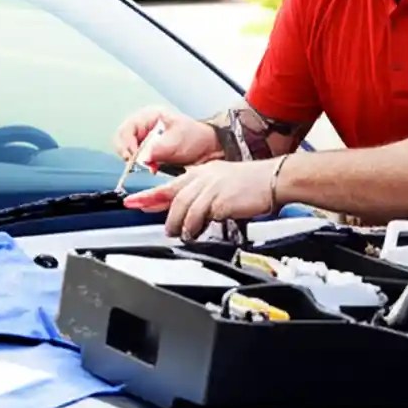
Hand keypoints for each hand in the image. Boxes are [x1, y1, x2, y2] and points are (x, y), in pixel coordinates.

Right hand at [112, 106, 220, 168]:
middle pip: (122, 140)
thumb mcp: (177, 141)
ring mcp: (145, 140)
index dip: (127, 144)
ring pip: (127, 151)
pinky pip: (136, 160)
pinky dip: (141, 166)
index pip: (126, 129)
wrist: (209, 149)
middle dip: (129, 154)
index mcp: (149, 116)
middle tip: (140, 164)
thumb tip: (143, 158)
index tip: (134, 158)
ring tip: (150, 166)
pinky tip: (152, 167)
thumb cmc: (196, 138)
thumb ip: (158, 148)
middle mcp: (143, 126)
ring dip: (135, 161)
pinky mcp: (148, 152)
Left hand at [123, 159, 277, 239]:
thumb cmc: (252, 184)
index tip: (133, 202)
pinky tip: (197, 232)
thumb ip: (203, 194)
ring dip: (180, 225)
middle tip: (164, 230)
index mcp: (202, 173)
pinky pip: (202, 216)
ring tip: (182, 234)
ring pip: (185, 209)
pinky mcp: (221, 200)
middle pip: (174, 198)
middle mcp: (203, 178)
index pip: (170, 185)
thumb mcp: (222, 183)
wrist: (273, 180)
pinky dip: (197, 226)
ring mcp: (211, 188)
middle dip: (163, 215)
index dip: (150, 196)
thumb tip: (187, 212)